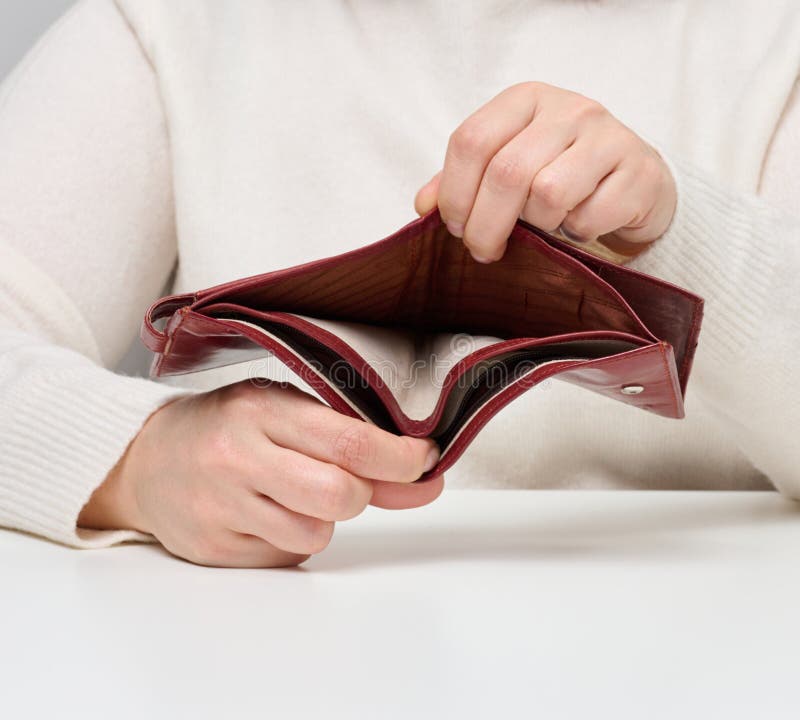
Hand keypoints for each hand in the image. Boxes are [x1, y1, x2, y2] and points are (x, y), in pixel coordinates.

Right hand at [78, 381, 442, 567]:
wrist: (145, 460)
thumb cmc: (226, 426)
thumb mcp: (284, 413)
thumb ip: (353, 446)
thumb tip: (422, 482)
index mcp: (261, 410)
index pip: (349, 441)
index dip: (400, 459)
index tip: (423, 462)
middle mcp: (238, 458)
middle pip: (339, 496)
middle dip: (360, 495)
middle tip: (347, 481)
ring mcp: (221, 507)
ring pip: (316, 534)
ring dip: (322, 519)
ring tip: (290, 492)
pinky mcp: (214, 549)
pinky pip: (285, 557)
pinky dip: (290, 539)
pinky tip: (264, 513)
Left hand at [414, 81, 675, 262]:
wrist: (636, 183)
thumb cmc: (562, 175)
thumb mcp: (508, 167)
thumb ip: (462, 181)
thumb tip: (423, 206)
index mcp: (526, 100)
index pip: (471, 141)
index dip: (454, 194)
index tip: (455, 227)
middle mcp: (569, 109)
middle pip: (506, 172)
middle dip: (485, 226)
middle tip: (484, 251)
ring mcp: (609, 136)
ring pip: (548, 193)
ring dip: (539, 225)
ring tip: (546, 225)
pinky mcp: (639, 171)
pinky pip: (589, 217)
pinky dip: (577, 233)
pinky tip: (581, 225)